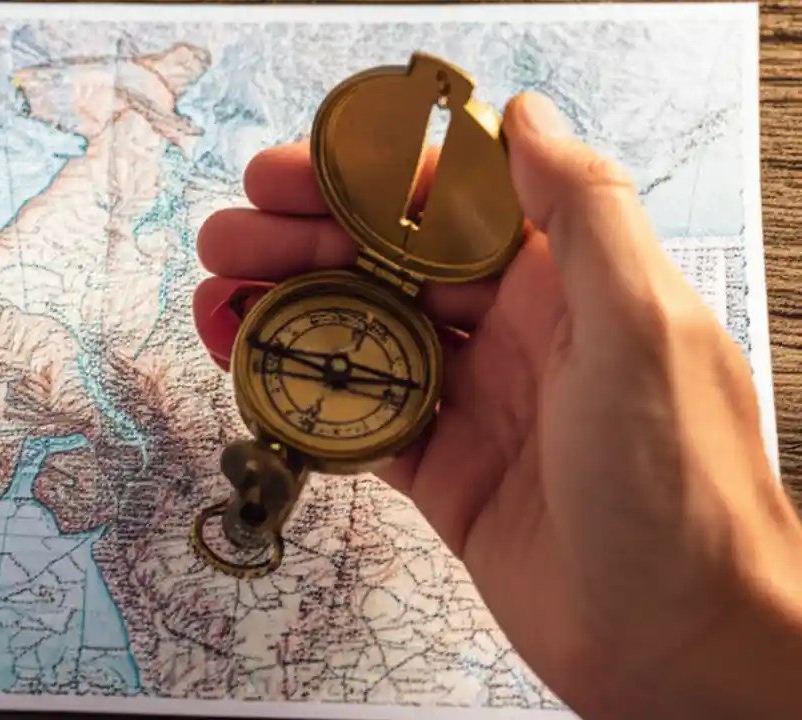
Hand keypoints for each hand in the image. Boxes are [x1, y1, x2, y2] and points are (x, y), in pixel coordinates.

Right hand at [194, 93, 801, 717]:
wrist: (678, 647)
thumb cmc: (684, 490)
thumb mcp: (645, 327)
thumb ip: (584, 212)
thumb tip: (524, 116)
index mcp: (567, 284)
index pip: (446, 205)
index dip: (361, 181)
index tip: (289, 175)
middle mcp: (519, 334)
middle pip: (388, 265)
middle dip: (300, 243)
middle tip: (227, 240)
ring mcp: (475, 403)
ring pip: (362, 336)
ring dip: (287, 312)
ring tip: (217, 301)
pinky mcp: (444, 471)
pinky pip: (359, 418)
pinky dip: (303, 394)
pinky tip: (255, 374)